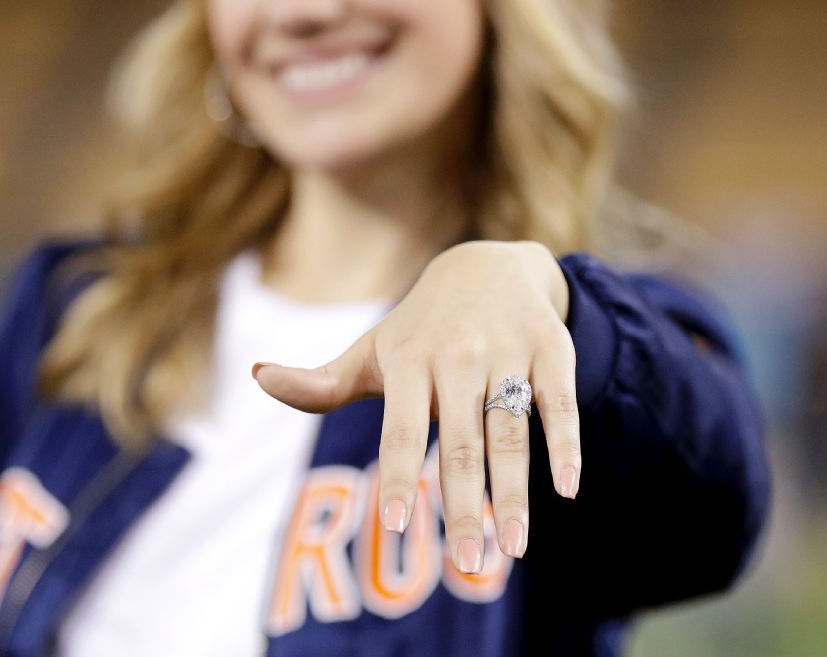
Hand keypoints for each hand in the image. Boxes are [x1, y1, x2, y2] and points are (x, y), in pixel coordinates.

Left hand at [251, 240, 579, 573]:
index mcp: (408, 362)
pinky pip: (560, 403)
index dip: (400, 477)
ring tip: (512, 546)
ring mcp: (507, 352)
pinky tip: (567, 487)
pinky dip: (566, 444)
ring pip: (511, 432)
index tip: (397, 525)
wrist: (489, 263)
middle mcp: (457, 358)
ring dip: (514, 493)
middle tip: (466, 563)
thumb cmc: (421, 328)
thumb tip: (258, 377)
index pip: (401, 431)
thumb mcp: (371, 351)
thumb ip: (321, 381)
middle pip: (461, 444)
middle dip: (463, 507)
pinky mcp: (551, 349)